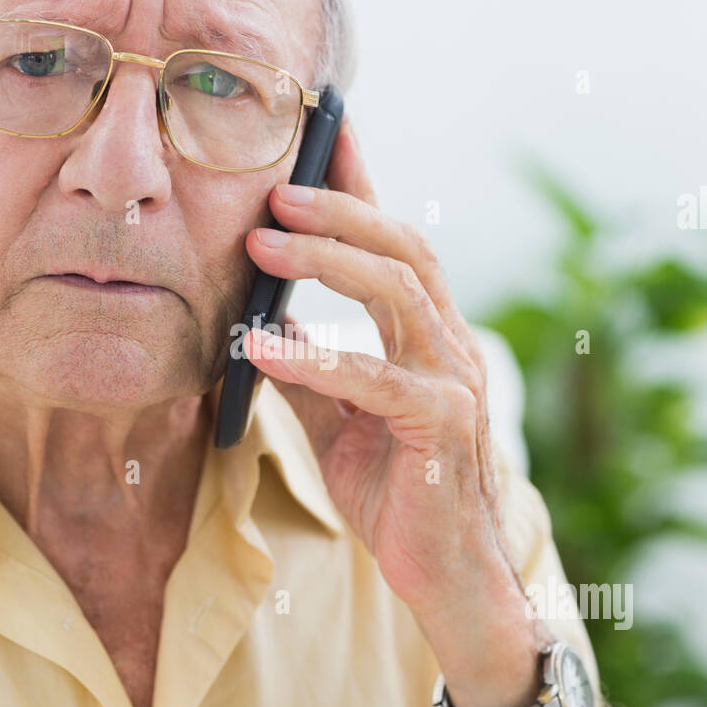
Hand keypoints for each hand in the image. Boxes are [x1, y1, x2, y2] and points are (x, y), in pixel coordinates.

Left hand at [244, 118, 535, 678]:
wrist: (444, 576)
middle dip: (340, 205)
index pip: (393, 240)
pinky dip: (314, 358)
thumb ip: (304, 369)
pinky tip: (261, 346)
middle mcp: (448, 344)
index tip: (321, 130)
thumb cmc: (394, 493)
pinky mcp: (442, 426)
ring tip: (263, 239)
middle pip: (403, 247)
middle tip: (273, 185)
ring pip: (398, 292)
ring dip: (327, 258)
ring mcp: (452, 380)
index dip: (359, 184)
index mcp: (424, 334)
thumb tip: (253, 322)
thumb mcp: (334, 419)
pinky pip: (374, 379)